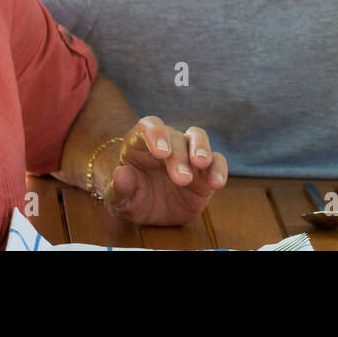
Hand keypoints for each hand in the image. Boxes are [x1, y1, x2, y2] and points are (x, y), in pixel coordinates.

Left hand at [99, 117, 226, 225]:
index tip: (161, 152)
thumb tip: (121, 175)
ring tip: (201, 164)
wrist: (148, 210)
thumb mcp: (118, 199)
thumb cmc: (130, 197)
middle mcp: (167, 142)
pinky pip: (216, 162)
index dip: (156, 135)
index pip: (149, 126)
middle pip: (175, 137)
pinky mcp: (205, 170)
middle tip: (181, 179)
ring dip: (201, 149)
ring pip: (198, 138)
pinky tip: (217, 182)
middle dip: (179, 156)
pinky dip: (219, 168)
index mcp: (141, 142)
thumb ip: (118, 188)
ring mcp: (187, 154)